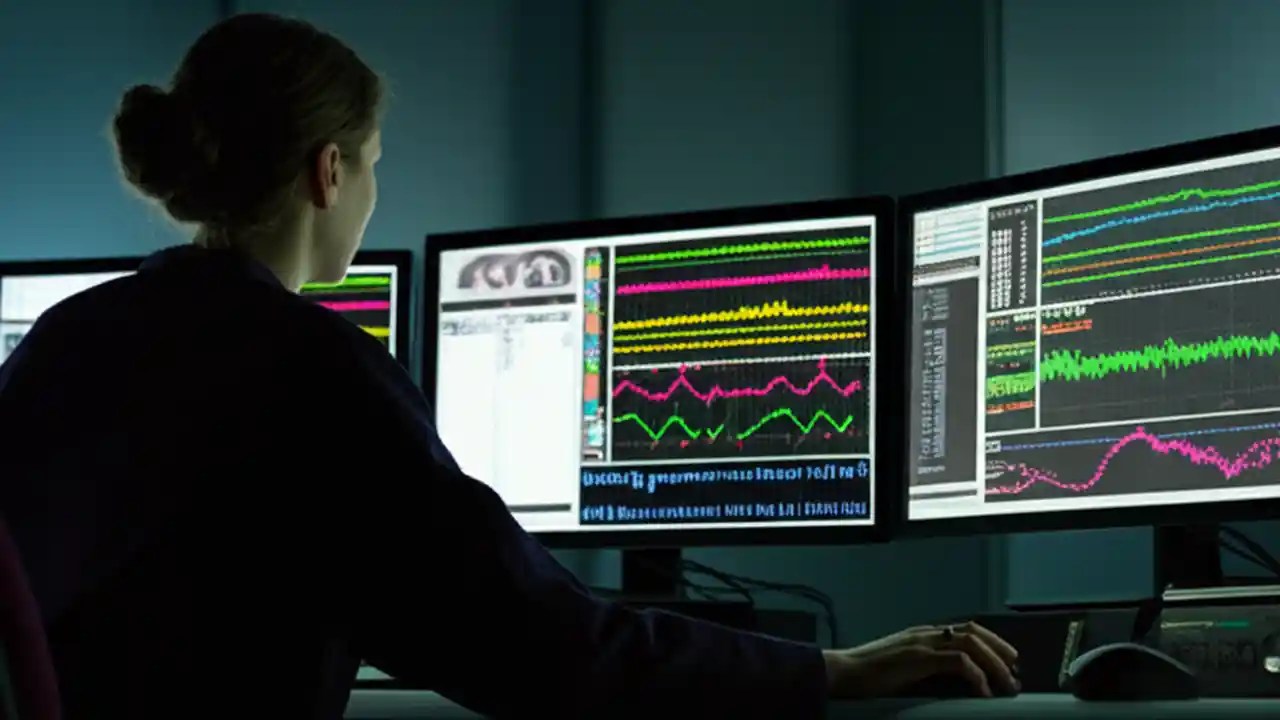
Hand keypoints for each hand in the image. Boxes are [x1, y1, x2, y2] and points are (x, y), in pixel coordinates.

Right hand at [822, 622, 1019, 698]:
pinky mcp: (918, 658)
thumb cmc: (867, 675)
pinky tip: (982, 691)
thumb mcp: (902, 667)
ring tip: (1006, 683)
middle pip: (973, 632)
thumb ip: (924, 667)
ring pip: (970, 644)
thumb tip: (950, 681)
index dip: (990, 642)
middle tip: (1015, 669)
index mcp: (922, 635)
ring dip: (994, 663)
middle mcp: (925, 634)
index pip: (964, 629)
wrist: (842, 673)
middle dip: (999, 649)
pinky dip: (975, 675)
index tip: (1006, 659)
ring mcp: (921, 643)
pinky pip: (957, 662)